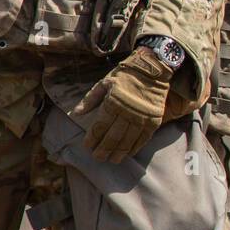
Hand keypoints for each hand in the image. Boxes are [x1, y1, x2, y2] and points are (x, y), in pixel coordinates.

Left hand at [77, 47, 173, 163]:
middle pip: (113, 136)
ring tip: (112, 160)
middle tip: (98, 157)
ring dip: (119, 152)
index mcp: (112, 103)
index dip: (93, 138)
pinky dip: (135, 147)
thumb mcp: (104, 83)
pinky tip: (128, 153)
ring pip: (128, 140)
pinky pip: (143, 138)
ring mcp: (142, 117)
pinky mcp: (153, 120)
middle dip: (104, 149)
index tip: (87, 146)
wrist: (153, 69)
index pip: (100, 126)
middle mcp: (127, 112)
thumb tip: (76, 113)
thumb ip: (90, 99)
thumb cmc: (126, 75)